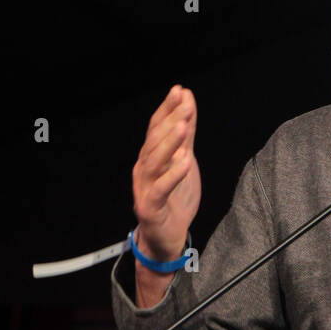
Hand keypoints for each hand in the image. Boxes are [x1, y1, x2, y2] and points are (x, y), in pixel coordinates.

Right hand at [132, 84, 200, 260]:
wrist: (166, 238)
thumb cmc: (174, 199)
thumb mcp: (184, 162)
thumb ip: (186, 136)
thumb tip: (187, 103)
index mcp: (151, 157)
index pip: (156, 128)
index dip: (167, 109)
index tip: (180, 91)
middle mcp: (144, 169)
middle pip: (153, 140)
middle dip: (169, 121)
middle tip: (183, 104)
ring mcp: (145, 188)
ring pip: (154, 161)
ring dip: (168, 142)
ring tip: (183, 126)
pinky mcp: (151, 207)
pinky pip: (161, 188)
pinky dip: (172, 174)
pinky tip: (185, 161)